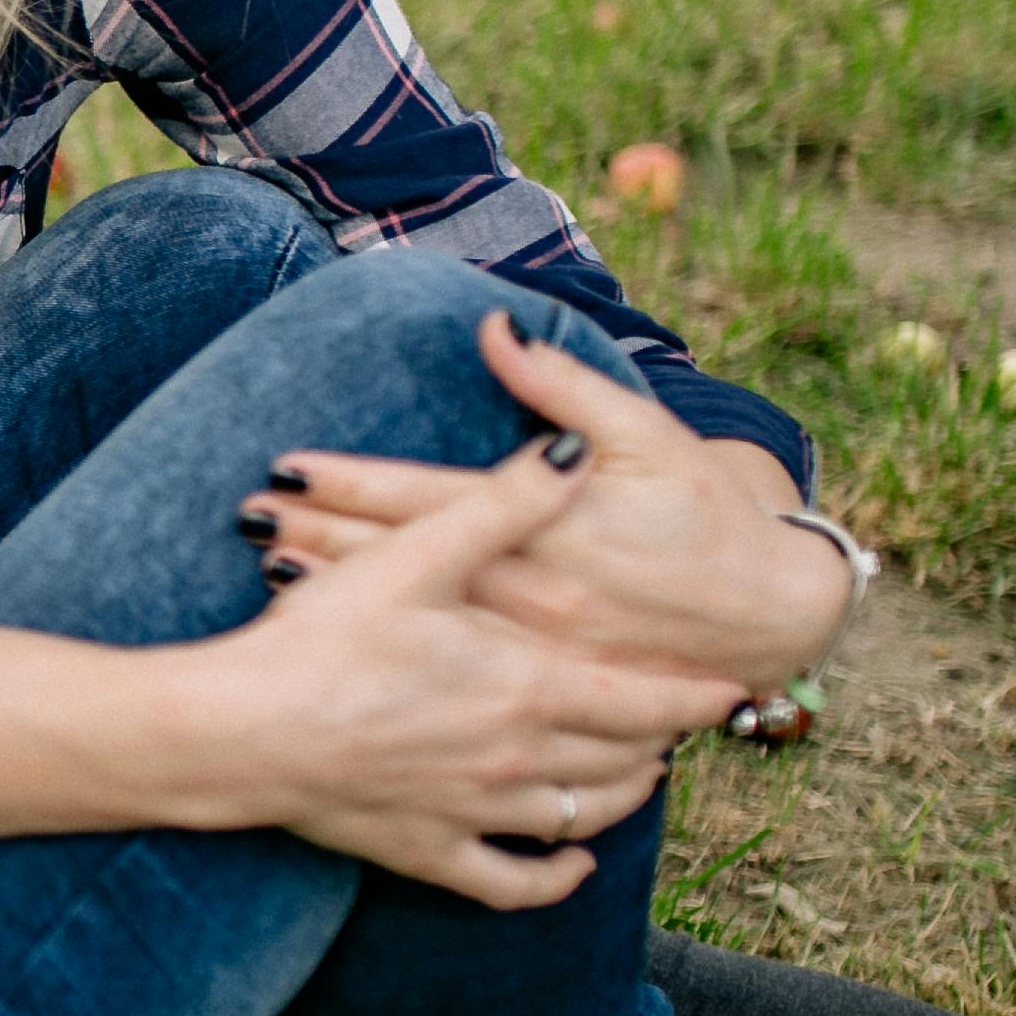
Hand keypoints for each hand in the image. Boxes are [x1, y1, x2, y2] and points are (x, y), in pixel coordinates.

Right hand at [182, 431, 747, 907]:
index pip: (646, 701)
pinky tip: (573, 862)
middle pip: (624, 760)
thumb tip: (573, 453)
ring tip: (643, 774)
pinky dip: (554, 876)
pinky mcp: (427, 850)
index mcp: (526, 687)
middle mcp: (516, 759)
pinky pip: (513, 880)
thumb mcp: (417, 555)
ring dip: (624, 796)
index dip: (696, 697)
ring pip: (583, 816)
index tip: (732, 690)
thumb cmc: (323, 638)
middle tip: (686, 724)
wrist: (241, 732)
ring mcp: (474, 812)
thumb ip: (503, 504)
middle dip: (665, 741)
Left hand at [238, 314, 852, 692]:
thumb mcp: (645, 432)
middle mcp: (535, 588)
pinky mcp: (543, 684)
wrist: (770, 610)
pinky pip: (450, 669)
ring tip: (265, 568)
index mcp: (553, 522)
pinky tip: (334, 640)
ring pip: (415, 616)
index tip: (283, 465)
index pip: (428, 497)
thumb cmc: (703, 509)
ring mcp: (535, 646)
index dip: (352, 482)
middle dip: (321, 534)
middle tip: (246, 514)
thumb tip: (492, 330)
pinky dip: (391, 648)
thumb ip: (561, 384)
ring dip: (340, 593)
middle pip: (405, 559)